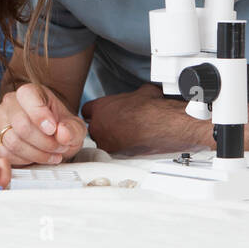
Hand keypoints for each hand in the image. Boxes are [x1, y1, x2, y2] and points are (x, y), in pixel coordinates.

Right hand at [0, 83, 86, 165]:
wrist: (47, 136)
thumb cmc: (58, 128)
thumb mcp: (74, 128)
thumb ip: (72, 129)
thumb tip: (62, 133)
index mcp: (29, 92)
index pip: (28, 97)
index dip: (41, 116)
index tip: (53, 130)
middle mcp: (9, 102)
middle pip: (22, 126)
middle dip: (44, 143)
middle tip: (58, 149)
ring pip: (12, 142)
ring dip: (35, 154)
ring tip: (50, 155)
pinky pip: (3, 153)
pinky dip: (22, 160)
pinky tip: (33, 158)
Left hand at [81, 83, 205, 154]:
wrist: (161, 126)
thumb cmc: (152, 109)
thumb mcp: (142, 92)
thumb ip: (133, 95)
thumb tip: (142, 94)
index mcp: (101, 107)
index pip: (88, 110)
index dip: (98, 111)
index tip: (105, 112)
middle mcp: (98, 125)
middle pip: (95, 126)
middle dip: (105, 125)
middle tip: (121, 123)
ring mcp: (105, 142)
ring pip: (104, 140)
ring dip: (113, 138)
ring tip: (130, 135)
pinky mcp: (115, 155)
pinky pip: (114, 152)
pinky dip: (122, 149)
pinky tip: (134, 144)